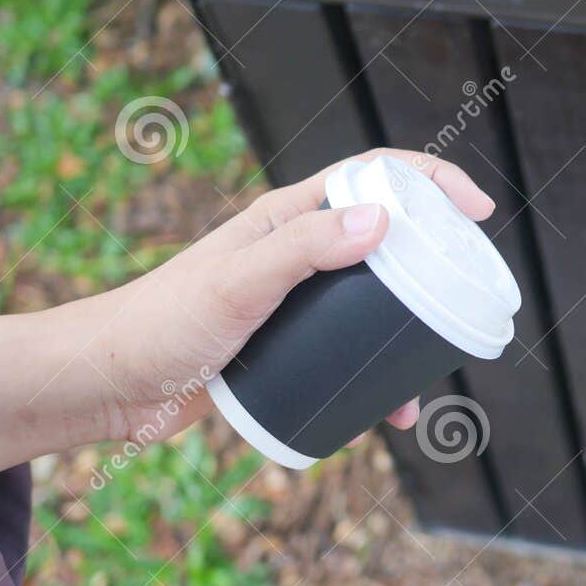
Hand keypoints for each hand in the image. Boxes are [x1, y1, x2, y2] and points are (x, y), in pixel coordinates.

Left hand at [0, 149, 495, 473]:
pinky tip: (385, 410)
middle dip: (434, 262)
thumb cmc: (160, 324)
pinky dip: (374, 377)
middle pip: (386, 239)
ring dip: (408, 332)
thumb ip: (304, 249)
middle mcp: (296, 251)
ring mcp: (292, 300)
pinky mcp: (285, 347)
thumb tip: (383, 221)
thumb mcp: (238, 284)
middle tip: (467, 297)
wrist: (107, 383)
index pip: (375, 175)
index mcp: (288, 217)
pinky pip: (346, 352)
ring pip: (373, 303)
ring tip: (428, 373)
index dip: (434, 182)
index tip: (478, 212)